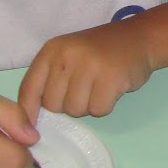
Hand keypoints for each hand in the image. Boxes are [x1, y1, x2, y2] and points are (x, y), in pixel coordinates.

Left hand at [18, 20, 152, 122]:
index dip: (28, 112)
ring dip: (88, 106)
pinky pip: (98, 110)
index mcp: (52, 50)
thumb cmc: (99, 52)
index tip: (31, 130)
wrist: (139, 38)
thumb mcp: (68, 56)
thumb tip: (32, 118)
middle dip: (68, 105)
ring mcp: (89, 66)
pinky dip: (105, 106)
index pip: (30, 88)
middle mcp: (67, 56)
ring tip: (98, 87)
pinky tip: (111, 89)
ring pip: (76, 110)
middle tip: (84, 89)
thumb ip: (50, 79)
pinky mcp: (111, 78)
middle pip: (53, 105)